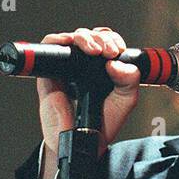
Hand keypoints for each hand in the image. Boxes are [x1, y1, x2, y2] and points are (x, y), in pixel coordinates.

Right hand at [36, 26, 141, 159]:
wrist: (83, 142)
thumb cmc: (101, 123)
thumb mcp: (124, 101)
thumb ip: (129, 81)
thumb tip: (118, 63)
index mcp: (102, 68)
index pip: (106, 42)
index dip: (112, 40)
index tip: (118, 50)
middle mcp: (84, 65)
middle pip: (90, 36)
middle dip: (101, 38)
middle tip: (109, 51)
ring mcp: (66, 67)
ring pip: (73, 38)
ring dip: (84, 38)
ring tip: (94, 50)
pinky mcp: (49, 73)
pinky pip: (49, 47)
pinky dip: (58, 39)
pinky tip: (70, 44)